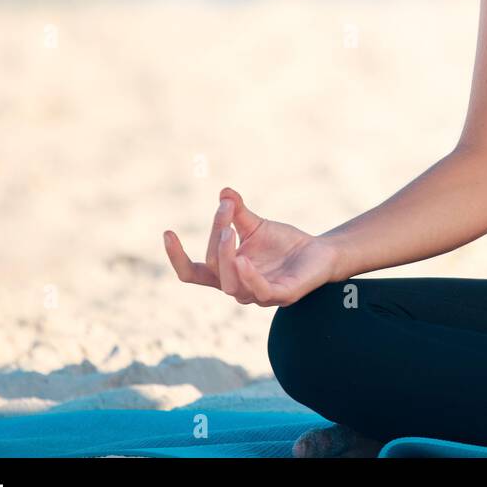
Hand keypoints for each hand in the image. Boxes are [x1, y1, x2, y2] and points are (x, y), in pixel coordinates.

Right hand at [163, 187, 341, 305]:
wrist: (319, 253)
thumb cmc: (283, 244)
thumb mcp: (256, 225)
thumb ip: (237, 212)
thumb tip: (223, 192)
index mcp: (227, 272)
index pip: (193, 273)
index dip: (177, 257)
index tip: (167, 232)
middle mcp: (238, 287)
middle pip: (213, 268)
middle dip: (216, 237)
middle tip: (225, 210)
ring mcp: (259, 295)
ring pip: (231, 285)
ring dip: (227, 258)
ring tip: (229, 232)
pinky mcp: (282, 295)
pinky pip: (260, 291)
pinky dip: (250, 277)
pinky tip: (244, 259)